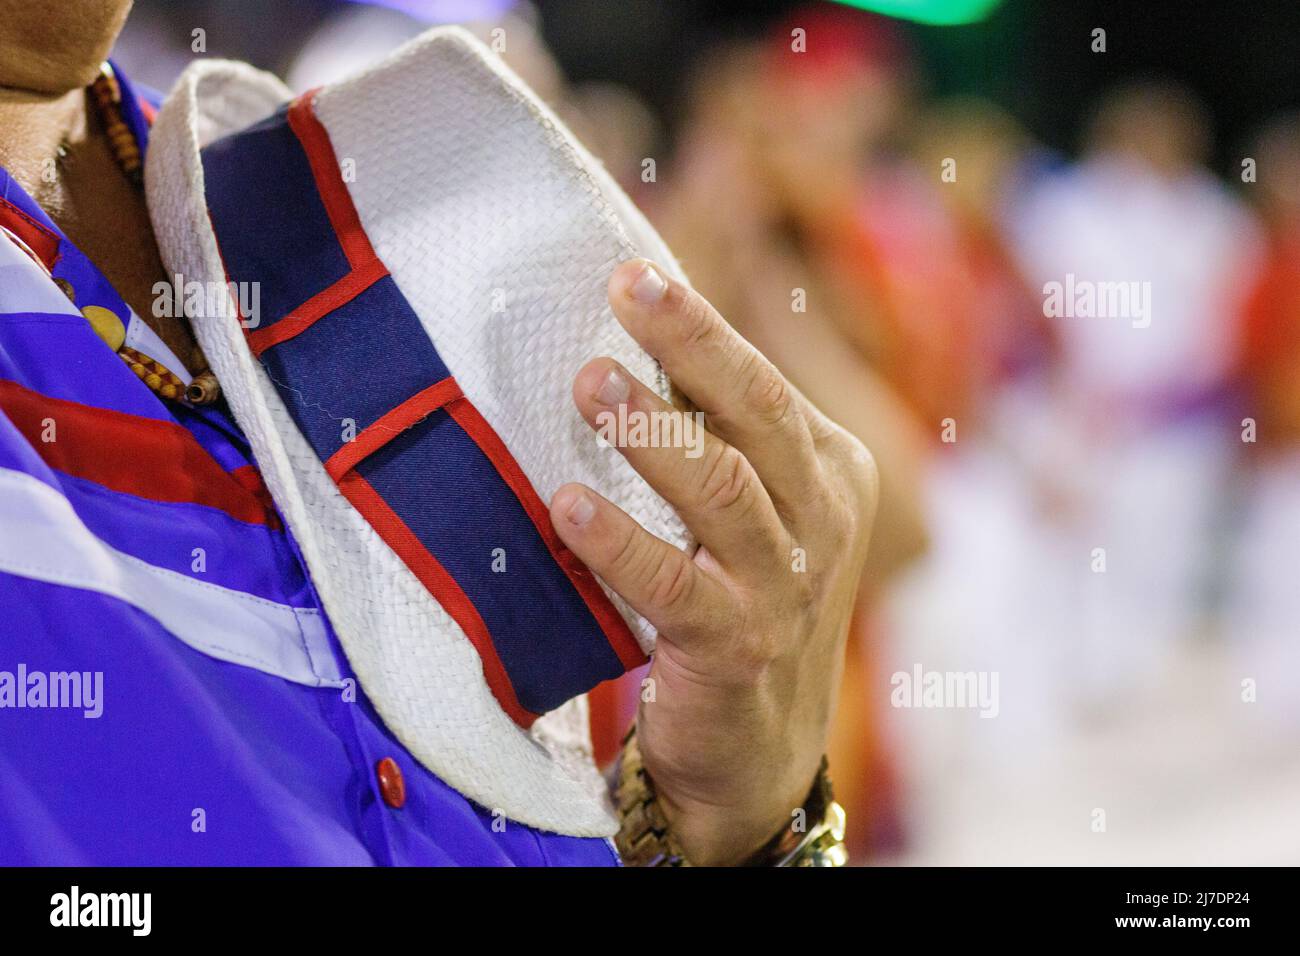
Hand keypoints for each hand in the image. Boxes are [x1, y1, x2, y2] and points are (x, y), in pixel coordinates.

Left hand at [549, 259, 878, 864]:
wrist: (761, 744)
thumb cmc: (741, 599)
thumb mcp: (753, 509)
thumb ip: (715, 436)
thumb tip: (630, 342)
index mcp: (829, 470)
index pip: (762, 384)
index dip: (699, 328)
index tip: (632, 275)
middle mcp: (821, 520)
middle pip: (756, 414)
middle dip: (692, 345)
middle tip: (626, 289)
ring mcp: (786, 587)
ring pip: (724, 491)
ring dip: (653, 435)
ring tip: (593, 384)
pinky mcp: (738, 647)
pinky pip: (674, 587)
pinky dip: (621, 545)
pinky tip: (570, 508)